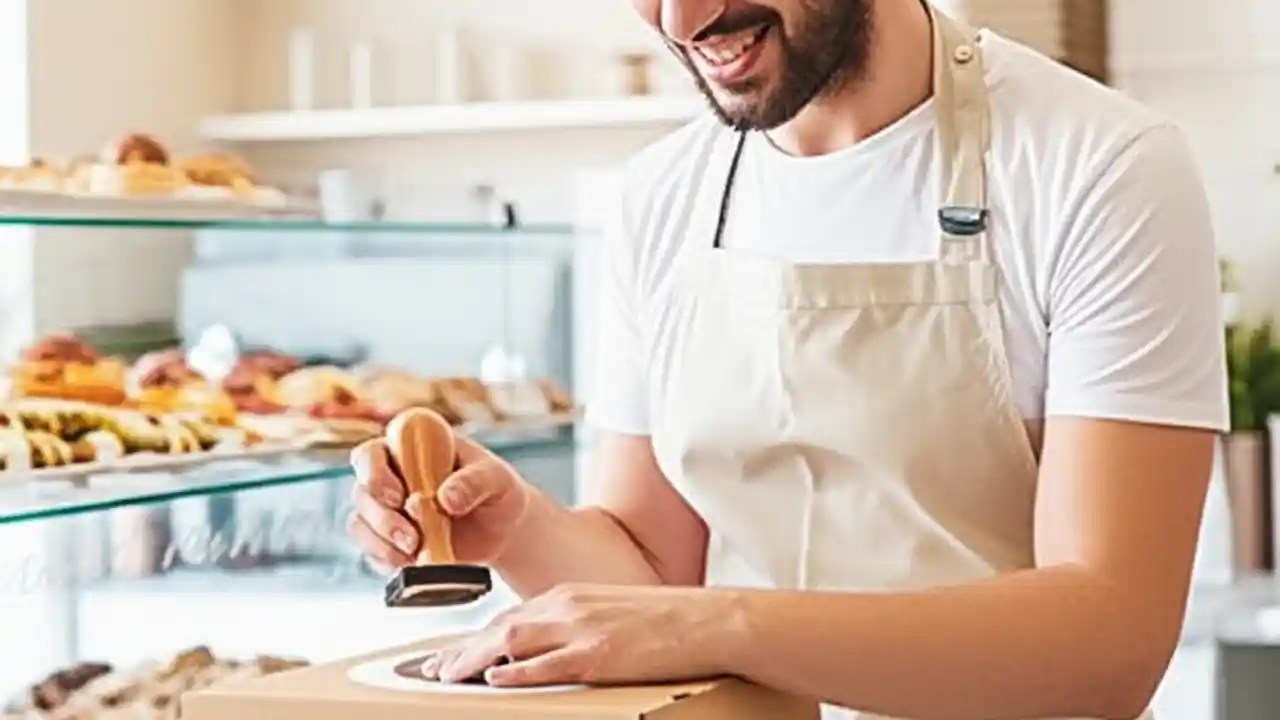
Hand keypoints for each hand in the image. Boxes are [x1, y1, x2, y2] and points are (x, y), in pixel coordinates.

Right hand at [347, 434, 531, 573]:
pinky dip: (386, 560)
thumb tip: (446, 497)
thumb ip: (474, 481)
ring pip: (360, 524)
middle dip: (382, 517)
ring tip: (414, 552)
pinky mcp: (389, 542)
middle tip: (411, 536)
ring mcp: (386, 511)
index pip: (372, 453)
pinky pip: (371, 552)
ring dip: (381, 542)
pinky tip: (410, 565)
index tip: (398, 496)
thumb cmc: (497, 491)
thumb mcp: (497, 479)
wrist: (502, 529)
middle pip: (361, 492)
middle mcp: (391, 477)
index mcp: (411, 449)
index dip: (374, 473)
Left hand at [424, 584, 740, 686]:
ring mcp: (582, 628)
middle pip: (500, 626)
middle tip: (434, 668)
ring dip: (473, 659)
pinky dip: (515, 673)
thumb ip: (578, 624)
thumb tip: (550, 649)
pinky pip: (546, 665)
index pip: (511, 615)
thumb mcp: (612, 611)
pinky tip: (494, 681)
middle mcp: (569, 605)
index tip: (455, 653)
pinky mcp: (599, 654)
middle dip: (463, 649)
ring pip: (511, 641)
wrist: (710, 619)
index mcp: (572, 594)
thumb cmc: (668, 619)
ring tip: (447, 676)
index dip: (477, 637)